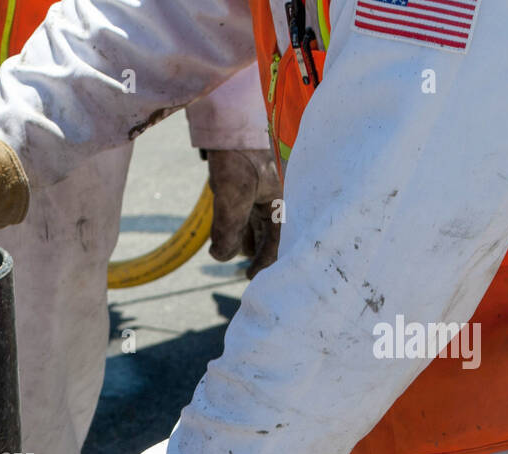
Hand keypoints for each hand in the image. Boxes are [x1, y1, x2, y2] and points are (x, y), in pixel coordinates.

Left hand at [205, 148, 281, 278]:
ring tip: (228, 243)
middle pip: (269, 238)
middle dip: (253, 250)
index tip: (249, 277)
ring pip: (257, 229)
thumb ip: (228, 229)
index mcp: (286, 202)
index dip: (264, 264)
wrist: (228, 123)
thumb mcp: (231, 195)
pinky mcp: (253, 192)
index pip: (280, 244)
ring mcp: (266, 196)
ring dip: (243, 239)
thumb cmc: (237, 156)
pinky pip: (248, 218)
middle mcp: (280, 201)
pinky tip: (225, 232)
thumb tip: (221, 257)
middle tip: (237, 260)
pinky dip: (238, 227)